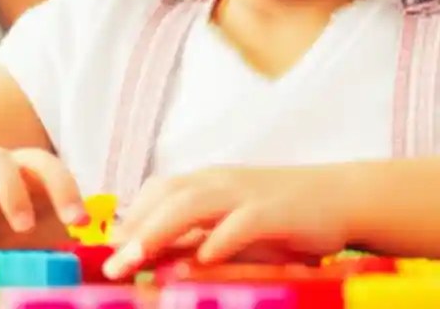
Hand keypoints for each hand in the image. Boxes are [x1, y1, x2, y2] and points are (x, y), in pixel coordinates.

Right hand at [0, 148, 88, 255]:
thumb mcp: (27, 243)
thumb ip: (50, 249)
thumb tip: (78, 266)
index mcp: (36, 176)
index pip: (58, 173)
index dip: (70, 192)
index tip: (80, 222)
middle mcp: (13, 165)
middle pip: (36, 159)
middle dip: (50, 187)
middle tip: (55, 224)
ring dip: (11, 191)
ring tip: (21, 225)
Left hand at [103, 165, 351, 278]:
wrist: (341, 197)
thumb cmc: (280, 218)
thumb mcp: (230, 226)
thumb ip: (194, 239)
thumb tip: (156, 261)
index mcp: (204, 183)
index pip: (154, 194)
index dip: (127, 219)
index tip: (103, 249)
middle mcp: (218, 182)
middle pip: (164, 197)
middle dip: (133, 229)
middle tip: (110, 263)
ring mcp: (246, 193)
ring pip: (192, 203)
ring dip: (160, 230)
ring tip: (136, 257)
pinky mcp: (276, 211)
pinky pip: (243, 221)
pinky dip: (221, 237)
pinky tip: (204, 257)